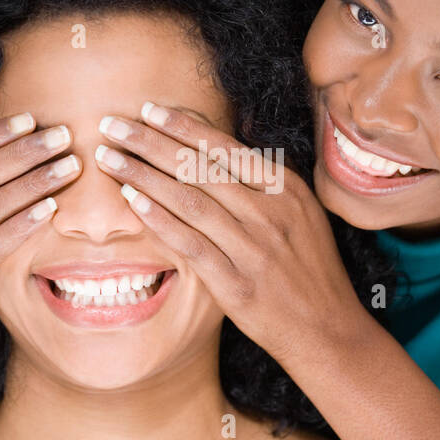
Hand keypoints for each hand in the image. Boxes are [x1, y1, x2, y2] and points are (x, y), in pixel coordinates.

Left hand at [93, 103, 370, 365]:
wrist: (329, 330)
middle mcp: (270, 212)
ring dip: (144, 176)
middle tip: (113, 126)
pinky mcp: (237, 284)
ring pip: (190, 201)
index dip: (182, 127)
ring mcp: (254, 249)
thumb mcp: (302, 212)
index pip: (224, 148)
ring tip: (111, 159)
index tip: (149, 110)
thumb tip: (233, 136)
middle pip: (199, 168)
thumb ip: (267, 178)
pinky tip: (133, 202)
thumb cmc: (310, 268)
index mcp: (286, 189)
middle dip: (151, 142)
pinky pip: (192, 245)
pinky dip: (161, 221)